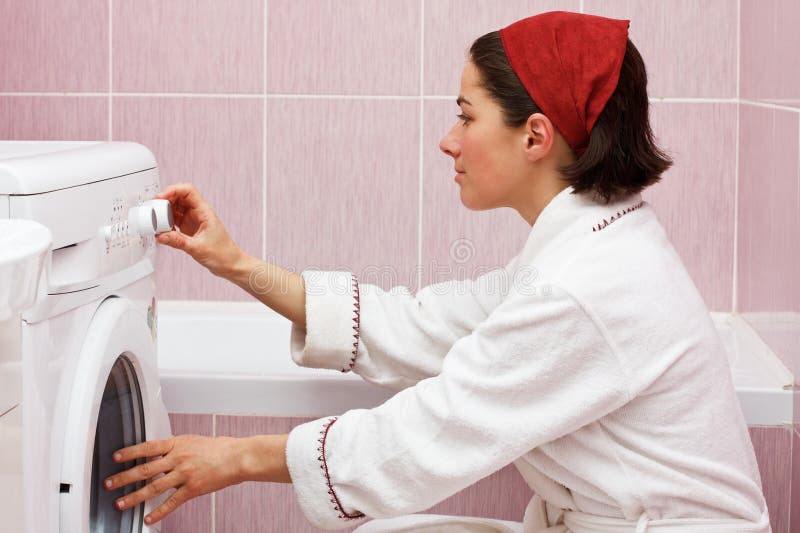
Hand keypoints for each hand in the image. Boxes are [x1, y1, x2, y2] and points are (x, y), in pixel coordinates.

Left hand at [103, 435, 244, 525]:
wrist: (237, 457)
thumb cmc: (218, 448)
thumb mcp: (193, 441)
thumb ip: (175, 448)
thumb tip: (159, 454)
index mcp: (177, 444)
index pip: (148, 447)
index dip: (130, 452)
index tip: (116, 457)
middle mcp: (178, 459)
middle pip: (145, 469)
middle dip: (124, 477)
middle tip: (109, 484)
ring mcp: (184, 474)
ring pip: (153, 487)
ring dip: (134, 496)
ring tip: (120, 503)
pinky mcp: (192, 489)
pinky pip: (171, 502)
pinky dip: (158, 512)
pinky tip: (148, 519)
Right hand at [155, 183, 242, 277]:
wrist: (230, 264)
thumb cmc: (222, 254)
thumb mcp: (198, 248)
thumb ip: (178, 241)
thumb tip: (161, 235)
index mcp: (204, 212)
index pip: (187, 191)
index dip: (172, 190)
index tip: (161, 198)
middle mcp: (198, 213)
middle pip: (178, 198)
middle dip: (165, 202)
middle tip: (154, 211)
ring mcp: (193, 221)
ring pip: (175, 209)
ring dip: (164, 213)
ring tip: (156, 222)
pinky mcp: (189, 229)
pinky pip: (174, 221)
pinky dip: (166, 224)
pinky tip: (163, 231)